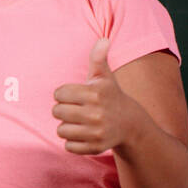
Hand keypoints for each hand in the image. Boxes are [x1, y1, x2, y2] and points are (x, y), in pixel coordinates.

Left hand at [52, 38, 138, 154]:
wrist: (131, 124)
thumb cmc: (110, 96)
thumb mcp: (104, 77)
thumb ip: (98, 58)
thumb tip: (103, 39)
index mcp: (95, 93)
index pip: (58, 93)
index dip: (64, 94)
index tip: (76, 96)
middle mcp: (97, 113)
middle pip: (56, 112)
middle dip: (64, 110)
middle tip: (78, 110)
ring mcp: (97, 132)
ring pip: (60, 130)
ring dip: (67, 127)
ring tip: (81, 122)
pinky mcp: (95, 147)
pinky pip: (68, 146)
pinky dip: (73, 142)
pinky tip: (85, 134)